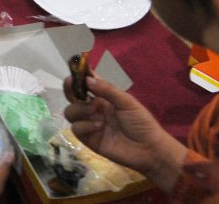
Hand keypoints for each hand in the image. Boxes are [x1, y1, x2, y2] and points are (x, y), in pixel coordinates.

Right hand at [61, 75, 186, 191]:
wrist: (148, 149)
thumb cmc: (141, 122)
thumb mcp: (127, 102)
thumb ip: (107, 90)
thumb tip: (87, 79)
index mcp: (103, 97)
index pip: (87, 83)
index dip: (79, 76)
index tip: (73, 69)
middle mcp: (93, 108)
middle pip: (73, 96)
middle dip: (70, 89)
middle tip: (71, 83)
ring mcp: (89, 123)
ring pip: (71, 112)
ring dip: (79, 109)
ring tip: (94, 110)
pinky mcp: (88, 139)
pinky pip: (76, 128)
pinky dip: (85, 125)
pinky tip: (99, 126)